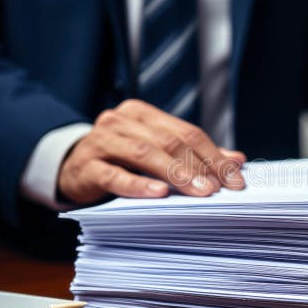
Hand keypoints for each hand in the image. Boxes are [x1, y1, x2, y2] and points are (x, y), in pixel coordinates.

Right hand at [58, 99, 245, 203]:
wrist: (69, 168)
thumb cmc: (120, 160)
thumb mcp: (157, 152)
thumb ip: (195, 154)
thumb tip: (237, 160)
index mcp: (142, 114)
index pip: (187, 132)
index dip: (214, 155)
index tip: (235, 179)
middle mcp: (121, 121)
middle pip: (169, 142)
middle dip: (199, 166)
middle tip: (220, 188)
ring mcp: (101, 142)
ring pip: (145, 155)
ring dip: (176, 174)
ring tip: (199, 191)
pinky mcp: (87, 167)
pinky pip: (114, 176)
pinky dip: (139, 185)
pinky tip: (159, 194)